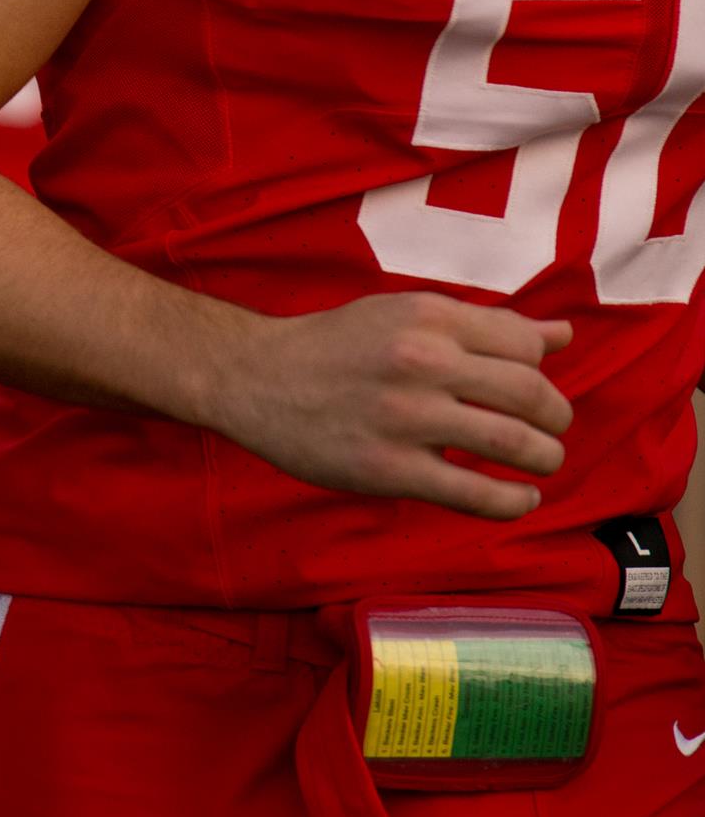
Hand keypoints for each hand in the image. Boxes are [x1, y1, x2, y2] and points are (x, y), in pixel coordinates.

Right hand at [193, 293, 572, 520]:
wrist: (254, 377)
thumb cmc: (336, 345)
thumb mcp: (403, 314)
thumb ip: (483, 325)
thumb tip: (562, 333)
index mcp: (427, 317)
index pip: (526, 347)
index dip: (542, 371)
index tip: (530, 390)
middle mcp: (421, 361)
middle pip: (532, 395)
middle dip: (556, 419)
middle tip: (548, 431)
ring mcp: (406, 418)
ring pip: (516, 445)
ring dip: (545, 459)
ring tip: (539, 462)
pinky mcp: (390, 469)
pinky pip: (476, 494)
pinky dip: (513, 502)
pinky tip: (519, 498)